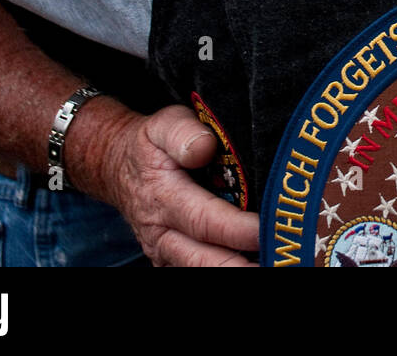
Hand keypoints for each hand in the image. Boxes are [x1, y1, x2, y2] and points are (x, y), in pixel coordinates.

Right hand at [87, 103, 259, 266]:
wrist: (117, 167)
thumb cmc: (150, 145)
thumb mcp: (162, 125)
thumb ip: (183, 133)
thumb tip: (205, 148)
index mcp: (163, 198)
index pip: (205, 220)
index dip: (237, 229)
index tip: (267, 229)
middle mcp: (162, 234)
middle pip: (205, 261)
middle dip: (240, 267)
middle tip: (279, 263)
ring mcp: (166, 252)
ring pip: (201, 271)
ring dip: (235, 269)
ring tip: (274, 264)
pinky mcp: (172, 260)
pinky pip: (198, 270)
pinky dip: (226, 267)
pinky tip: (253, 261)